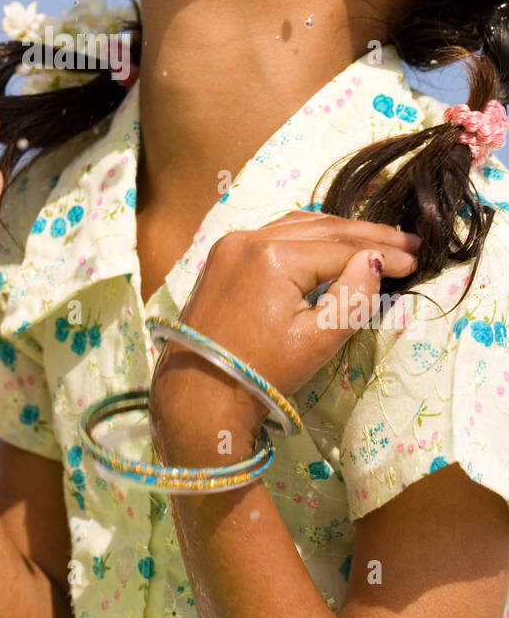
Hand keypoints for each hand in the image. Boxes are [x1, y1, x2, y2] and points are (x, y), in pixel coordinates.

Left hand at [151, 211, 420, 433]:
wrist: (200, 392)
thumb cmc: (263, 372)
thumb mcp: (318, 341)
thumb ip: (352, 297)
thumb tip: (373, 261)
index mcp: (273, 257)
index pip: (342, 248)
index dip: (382, 254)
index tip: (417, 260)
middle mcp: (250, 238)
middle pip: (322, 228)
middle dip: (368, 235)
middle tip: (409, 242)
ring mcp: (233, 244)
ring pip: (298, 226)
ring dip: (339, 232)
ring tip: (378, 240)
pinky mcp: (224, 255)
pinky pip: (275, 234)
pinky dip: (308, 236)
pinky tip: (332, 242)